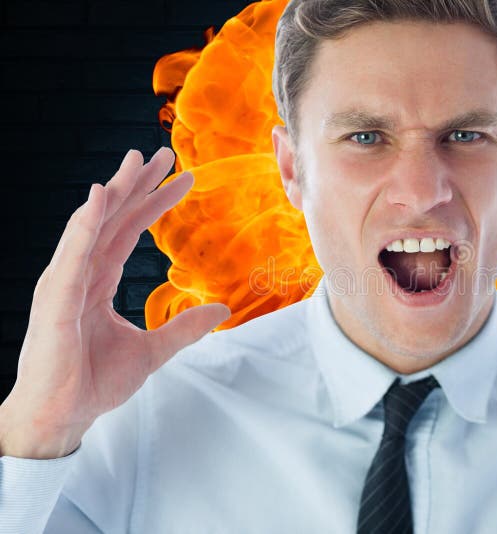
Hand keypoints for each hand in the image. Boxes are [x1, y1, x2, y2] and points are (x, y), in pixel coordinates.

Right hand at [0, 148, 229, 458]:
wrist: (62, 417)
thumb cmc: (92, 383)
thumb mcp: (152, 351)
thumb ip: (183, 327)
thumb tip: (220, 309)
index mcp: (97, 281)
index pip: (128, 231)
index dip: (154, 203)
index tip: (183, 178)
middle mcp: (79, 274)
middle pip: (111, 218)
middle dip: (137, 184)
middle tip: (163, 153)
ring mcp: (64, 284)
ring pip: (92, 225)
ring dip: (115, 191)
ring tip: (137, 162)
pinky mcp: (56, 300)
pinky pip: (73, 255)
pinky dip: (86, 225)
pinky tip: (101, 198)